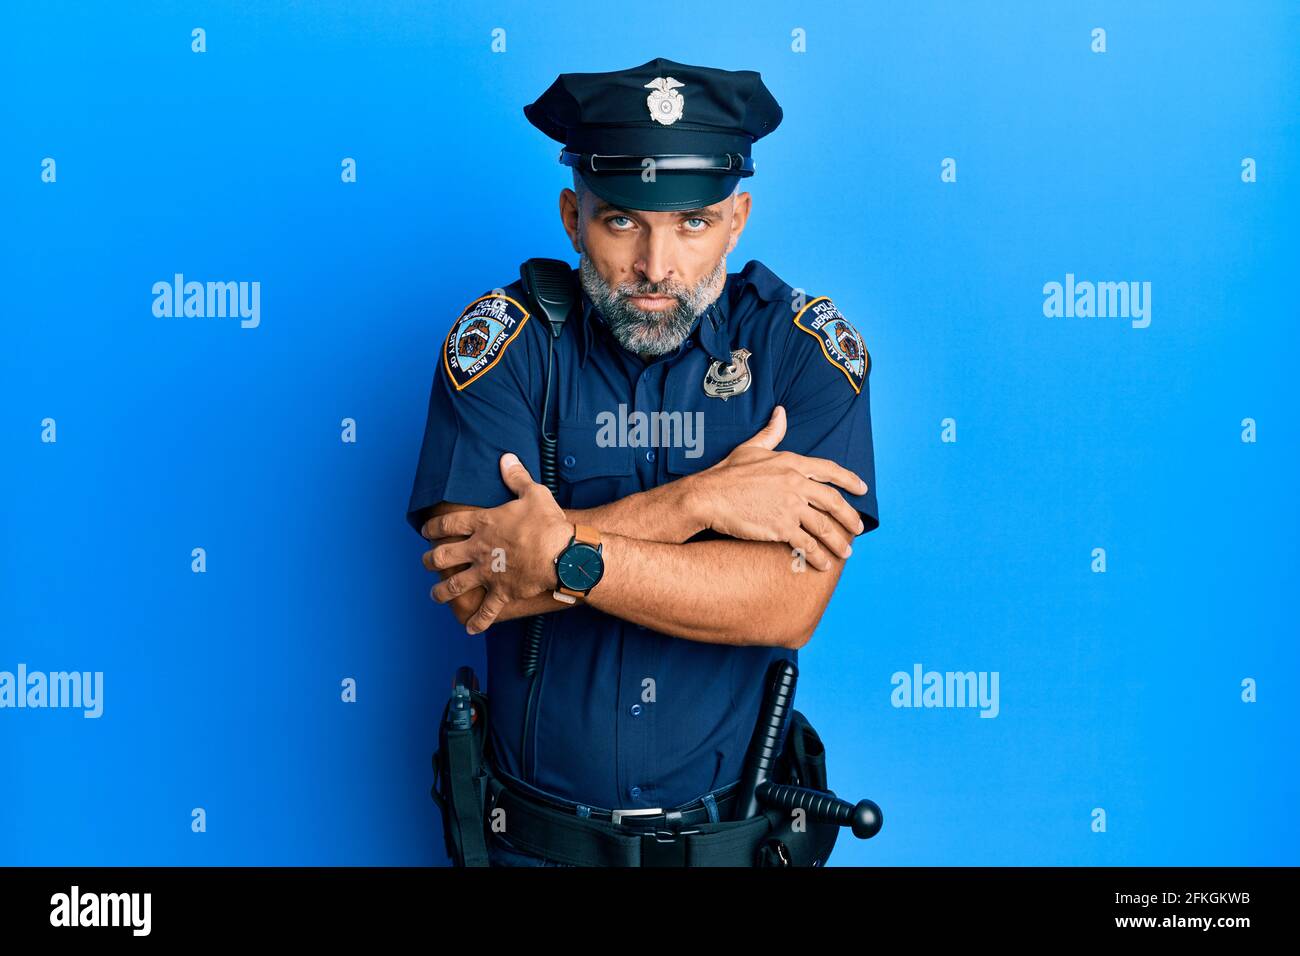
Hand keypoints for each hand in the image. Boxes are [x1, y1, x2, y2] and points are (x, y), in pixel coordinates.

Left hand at [421, 453, 572, 633]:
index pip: (448, 524)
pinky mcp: (502, 592)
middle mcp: (478, 550)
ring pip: (454, 585)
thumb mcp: (533, 493)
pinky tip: (469, 628)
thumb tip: (506, 457)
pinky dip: (477, 621)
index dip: (432, 527)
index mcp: (482, 524)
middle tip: (426, 562)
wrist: (561, 553)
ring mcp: (487, 573)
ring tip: (435, 594)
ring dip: (441, 591)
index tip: (425, 531)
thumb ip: (516, 476)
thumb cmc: (547, 521)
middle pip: (441, 557)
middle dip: (429, 561)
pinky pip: (486, 610)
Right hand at [687, 406, 867, 570]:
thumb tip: (781, 413)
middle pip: (833, 501)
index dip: (849, 480)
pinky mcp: (781, 527)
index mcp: (791, 462)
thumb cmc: (726, 473)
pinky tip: (823, 564)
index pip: (829, 471)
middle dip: (850, 517)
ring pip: (824, 527)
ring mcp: (790, 506)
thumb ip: (771, 433)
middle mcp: (795, 483)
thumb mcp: (751, 448)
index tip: (862, 489)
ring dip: (838, 542)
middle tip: (858, 529)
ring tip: (845, 553)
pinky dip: (818, 556)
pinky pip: (807, 545)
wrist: (708, 497)